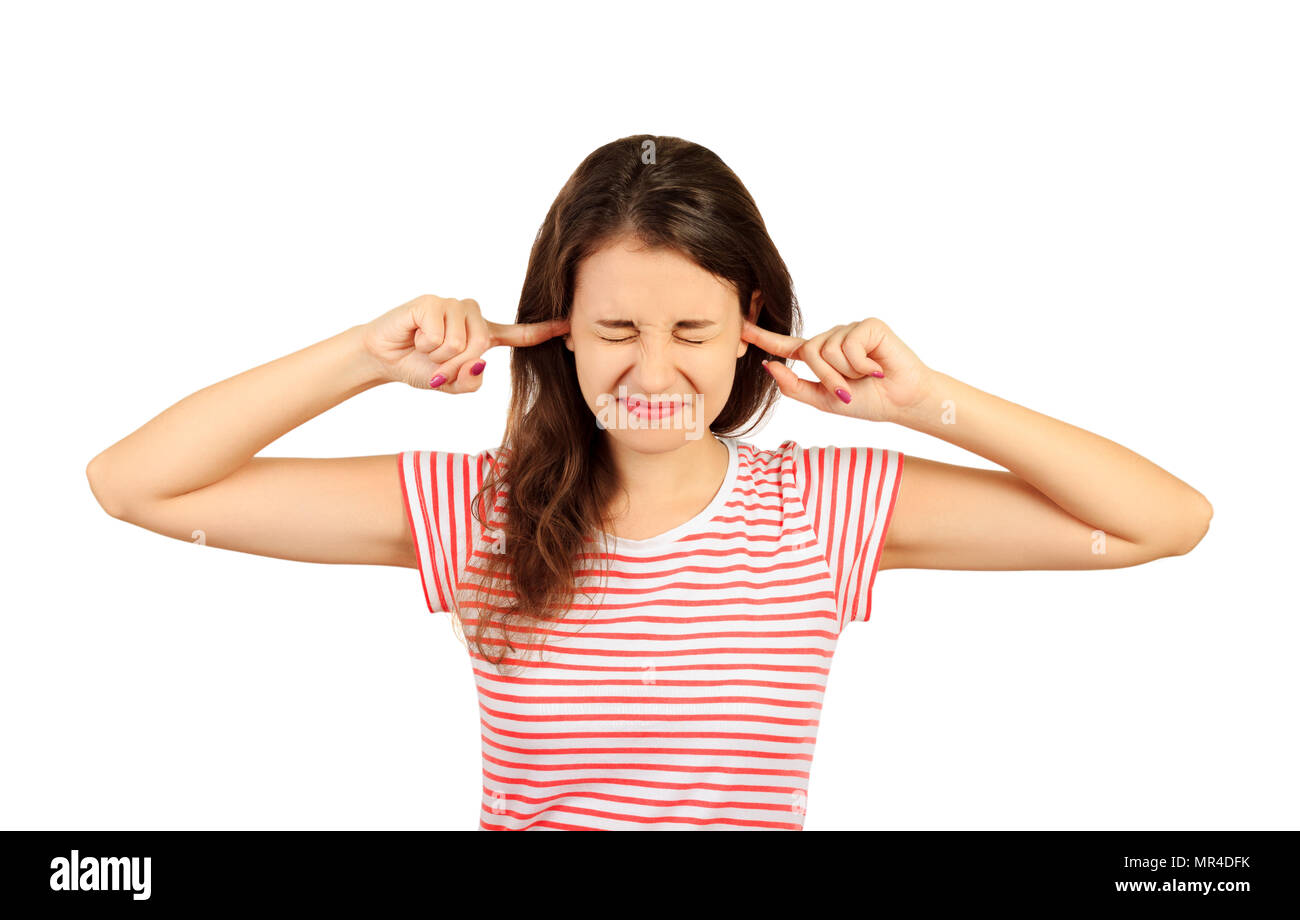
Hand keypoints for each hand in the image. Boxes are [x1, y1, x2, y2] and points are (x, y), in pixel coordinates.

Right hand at [361, 294, 569, 391]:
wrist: (384, 359)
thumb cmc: (419, 368)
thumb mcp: (450, 385)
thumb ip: (470, 380)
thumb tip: (478, 361)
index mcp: (483, 336)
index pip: (518, 334)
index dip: (542, 331)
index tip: (567, 326)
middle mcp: (472, 316)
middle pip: (481, 344)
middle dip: (455, 365)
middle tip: (435, 365)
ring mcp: (452, 306)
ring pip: (460, 342)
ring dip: (438, 357)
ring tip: (423, 348)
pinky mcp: (432, 302)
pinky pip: (440, 335)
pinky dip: (425, 345)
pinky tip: (414, 336)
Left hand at [741, 317, 934, 422]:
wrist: (902, 402)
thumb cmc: (867, 401)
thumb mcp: (824, 400)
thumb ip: (794, 386)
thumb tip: (769, 365)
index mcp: (819, 357)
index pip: (786, 345)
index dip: (763, 337)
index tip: (740, 327)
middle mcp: (832, 339)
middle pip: (809, 352)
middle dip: (828, 377)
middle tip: (849, 389)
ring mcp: (849, 330)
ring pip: (828, 350)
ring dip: (846, 372)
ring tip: (866, 376)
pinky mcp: (868, 326)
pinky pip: (849, 345)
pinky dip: (862, 364)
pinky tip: (877, 366)